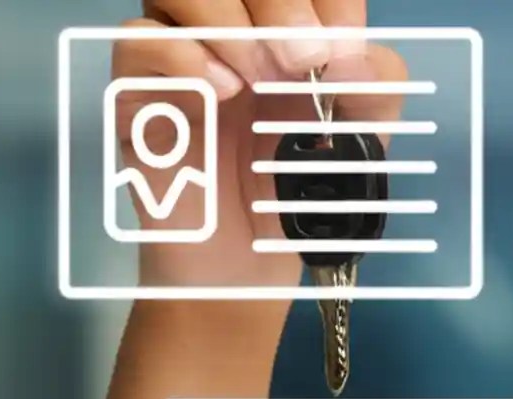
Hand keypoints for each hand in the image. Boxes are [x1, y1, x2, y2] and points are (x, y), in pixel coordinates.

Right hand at [110, 0, 407, 289]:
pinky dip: (179, 56)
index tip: (346, 44)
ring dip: (230, 25)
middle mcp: (231, 30)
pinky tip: (220, 91)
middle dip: (280, 4)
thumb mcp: (362, 140)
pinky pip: (136, 42)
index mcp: (287, 29)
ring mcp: (180, 57)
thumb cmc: (301, 189)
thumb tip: (355, 54)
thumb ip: (376, 92)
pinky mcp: (138, 94)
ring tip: (262, 78)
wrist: (255, 260)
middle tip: (306, 59)